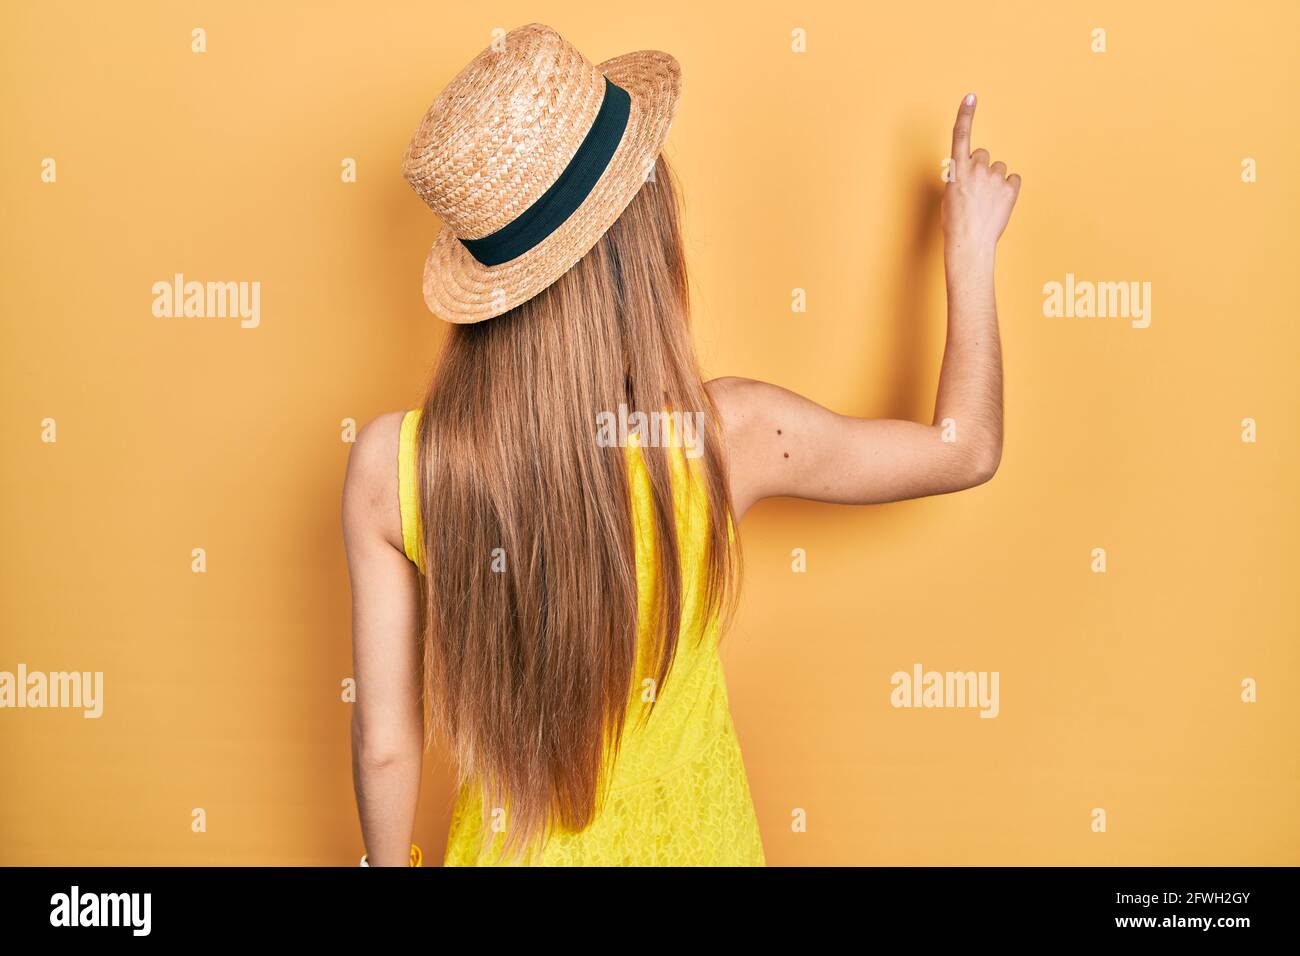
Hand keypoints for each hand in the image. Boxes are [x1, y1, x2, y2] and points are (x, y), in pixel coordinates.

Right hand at [942, 94, 1019, 258]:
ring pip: (999, 169)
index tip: (971, 97)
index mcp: (956, 170)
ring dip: (995, 181)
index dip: (965, 114)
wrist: (969, 244)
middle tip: (976, 191)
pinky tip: (999, 203)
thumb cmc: (956, 224)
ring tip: (987, 202)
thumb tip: (971, 174)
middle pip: (984, 155)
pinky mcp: (1010, 188)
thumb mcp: (950, 196)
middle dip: (981, 168)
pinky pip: (1013, 180)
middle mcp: (976, 168)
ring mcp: (995, 177)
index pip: (960, 135)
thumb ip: (960, 178)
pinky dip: (1008, 189)